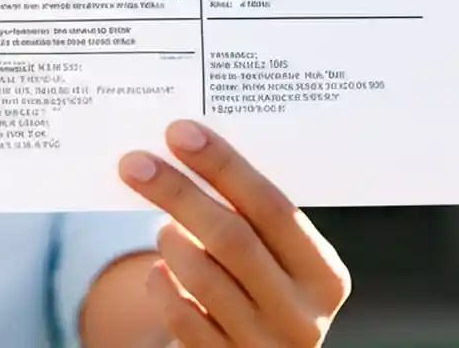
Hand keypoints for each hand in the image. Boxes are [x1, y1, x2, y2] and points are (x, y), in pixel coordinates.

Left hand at [118, 120, 350, 346]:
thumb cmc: (252, 289)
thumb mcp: (270, 258)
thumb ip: (246, 215)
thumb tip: (187, 147)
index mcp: (323, 274)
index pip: (274, 208)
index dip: (225, 167)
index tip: (180, 133)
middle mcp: (303, 315)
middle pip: (233, 238)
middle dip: (179, 193)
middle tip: (135, 163)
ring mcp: (265, 347)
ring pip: (203, 277)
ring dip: (172, 243)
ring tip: (166, 231)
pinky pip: (180, 315)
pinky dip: (162, 286)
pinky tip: (161, 274)